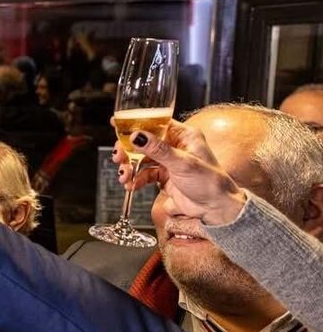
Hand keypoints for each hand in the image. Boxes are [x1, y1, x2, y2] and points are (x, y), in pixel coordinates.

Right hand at [120, 121, 246, 225]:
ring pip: (141, 158)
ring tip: (125, 176)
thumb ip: (158, 150)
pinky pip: (144, 174)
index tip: (116, 123)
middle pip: (144, 141)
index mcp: (184, 136)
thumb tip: (137, 136)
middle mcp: (175, 146)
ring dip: (130, 166)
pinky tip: (132, 185)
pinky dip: (136, 179)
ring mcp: (169, 162)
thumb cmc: (209, 182)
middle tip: (118, 156)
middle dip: (128, 149)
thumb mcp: (182, 163)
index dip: (136, 122)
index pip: (156, 123)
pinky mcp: (164, 177)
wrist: (215, 209)